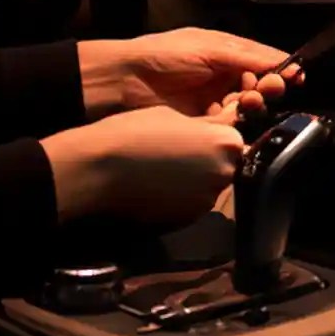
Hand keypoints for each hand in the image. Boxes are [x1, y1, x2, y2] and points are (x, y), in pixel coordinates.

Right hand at [40, 103, 244, 226]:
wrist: (99, 171)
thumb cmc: (133, 133)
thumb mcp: (173, 115)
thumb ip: (205, 125)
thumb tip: (220, 128)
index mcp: (226, 143)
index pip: (235, 139)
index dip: (214, 136)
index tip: (195, 135)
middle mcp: (224, 174)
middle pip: (225, 165)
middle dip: (207, 159)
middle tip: (176, 151)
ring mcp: (206, 201)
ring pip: (208, 186)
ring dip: (194, 179)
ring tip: (162, 169)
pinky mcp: (187, 220)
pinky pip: (191, 204)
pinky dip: (179, 196)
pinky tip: (155, 186)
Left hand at [77, 27, 299, 118]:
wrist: (126, 79)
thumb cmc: (164, 54)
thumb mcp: (210, 48)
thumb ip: (247, 57)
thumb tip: (284, 63)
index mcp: (227, 51)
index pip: (263, 60)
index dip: (280, 69)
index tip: (295, 77)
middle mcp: (224, 75)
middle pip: (258, 85)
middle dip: (268, 88)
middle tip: (268, 90)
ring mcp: (214, 98)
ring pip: (246, 105)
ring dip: (252, 104)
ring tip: (248, 101)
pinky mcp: (204, 120)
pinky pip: (229, 123)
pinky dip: (236, 121)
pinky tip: (235, 118)